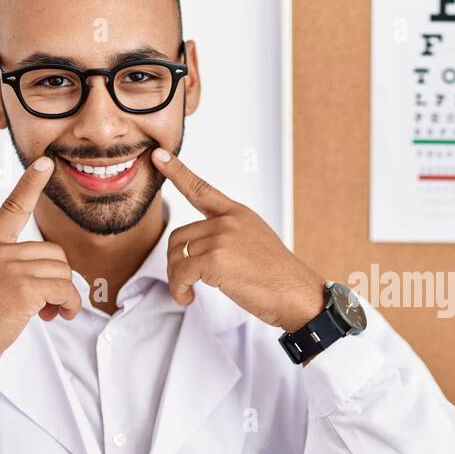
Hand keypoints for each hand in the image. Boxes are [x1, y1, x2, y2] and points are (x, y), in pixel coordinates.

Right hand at [0, 157, 83, 412]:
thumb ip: (4, 271)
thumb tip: (43, 283)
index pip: (11, 207)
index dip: (31, 184)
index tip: (46, 163)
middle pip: (53, 252)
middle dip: (56, 278)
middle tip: (46, 304)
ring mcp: (9, 267)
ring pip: (62, 272)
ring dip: (64, 295)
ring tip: (49, 313)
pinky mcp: (23, 288)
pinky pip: (66, 291)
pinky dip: (70, 305)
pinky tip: (58, 315)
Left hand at [153, 148, 325, 332]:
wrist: (295, 293)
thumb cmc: (277, 276)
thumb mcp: (256, 240)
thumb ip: (229, 234)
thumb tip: (200, 245)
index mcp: (238, 214)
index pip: (201, 189)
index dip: (177, 171)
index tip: (158, 155)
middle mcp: (228, 221)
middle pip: (178, 237)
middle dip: (176, 263)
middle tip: (186, 282)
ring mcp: (222, 238)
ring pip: (176, 256)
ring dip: (177, 280)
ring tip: (189, 293)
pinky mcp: (215, 260)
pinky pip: (180, 274)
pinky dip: (178, 290)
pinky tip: (188, 298)